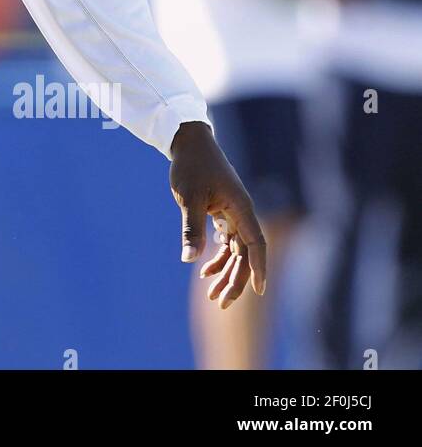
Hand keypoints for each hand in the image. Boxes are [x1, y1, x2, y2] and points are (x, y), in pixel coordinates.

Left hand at [169, 120, 266, 309]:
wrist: (188, 142)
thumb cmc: (191, 166)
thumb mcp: (189, 197)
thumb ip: (192, 228)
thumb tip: (189, 258)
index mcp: (241, 208)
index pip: (256, 244)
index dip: (258, 268)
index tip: (258, 291)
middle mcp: (242, 212)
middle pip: (245, 253)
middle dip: (236, 279)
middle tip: (221, 303)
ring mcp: (233, 213)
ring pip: (236, 250)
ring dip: (226, 271)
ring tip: (212, 295)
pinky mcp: (223, 212)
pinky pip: (226, 241)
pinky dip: (218, 256)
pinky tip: (204, 270)